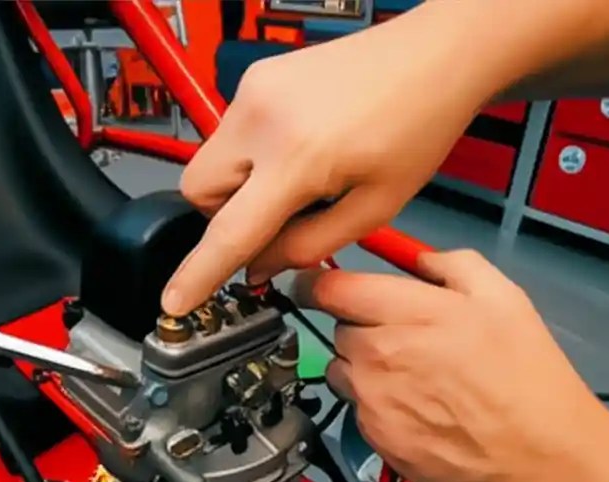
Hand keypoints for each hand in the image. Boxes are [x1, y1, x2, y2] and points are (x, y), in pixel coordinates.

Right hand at [162, 1, 513, 315]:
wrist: (433, 54)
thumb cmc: (418, 122)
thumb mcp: (375, 206)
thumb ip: (310, 245)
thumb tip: (260, 267)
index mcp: (297, 157)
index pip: (230, 231)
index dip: (198, 273)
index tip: (175, 301)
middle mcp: (263, 118)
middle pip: (200, 193)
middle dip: (225, 218)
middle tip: (276, 222)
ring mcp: (254, 91)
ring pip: (211, 162)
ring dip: (240, 185)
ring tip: (296, 180)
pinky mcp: (256, 77)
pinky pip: (231, 132)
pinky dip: (253, 154)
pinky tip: (300, 149)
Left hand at [298, 250, 608, 481]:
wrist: (538, 455)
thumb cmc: (525, 374)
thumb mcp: (503, 297)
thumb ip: (452, 265)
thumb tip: (415, 258)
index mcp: (405, 313)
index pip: (329, 289)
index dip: (318, 283)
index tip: (320, 285)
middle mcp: (377, 355)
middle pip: (336, 329)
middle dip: (359, 326)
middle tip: (403, 337)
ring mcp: (371, 400)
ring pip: (342, 370)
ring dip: (363, 367)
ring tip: (413, 377)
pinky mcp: (374, 438)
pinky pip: (358, 409)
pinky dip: (377, 404)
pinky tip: (418, 410)